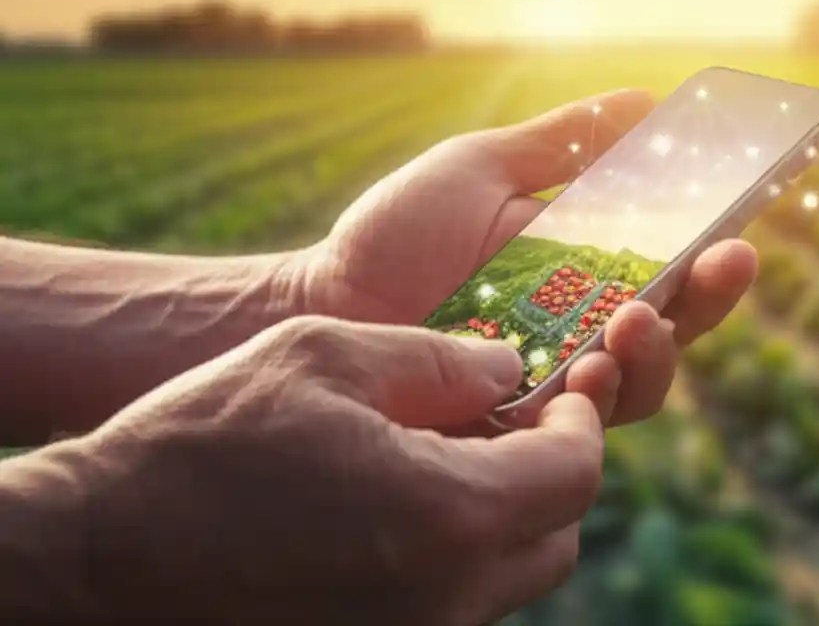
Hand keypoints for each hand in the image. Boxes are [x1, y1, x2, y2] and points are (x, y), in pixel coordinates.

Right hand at [63, 316, 602, 623]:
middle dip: (554, 472)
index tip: (564, 387)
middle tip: (512, 422)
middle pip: (556, 536)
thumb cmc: (201, 446)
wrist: (94, 558)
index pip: (576, 474)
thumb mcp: (323, 358)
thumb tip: (508, 371)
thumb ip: (438, 360)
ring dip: (505, 516)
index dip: (582, 421)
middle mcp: (445, 597)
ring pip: (508, 577)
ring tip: (449, 457)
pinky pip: (453, 603)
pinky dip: (455, 554)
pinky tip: (399, 505)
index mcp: (448, 517)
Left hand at [296, 90, 757, 424]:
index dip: (718, 254)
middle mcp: (586, 330)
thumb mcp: (483, 168)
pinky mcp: (521, 429)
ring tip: (636, 319)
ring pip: (642, 383)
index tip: (742, 228)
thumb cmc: (399, 232)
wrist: (328, 297)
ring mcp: (556, 383)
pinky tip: (590, 368)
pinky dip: (597, 398)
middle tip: (724, 263)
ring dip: (656, 351)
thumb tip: (646, 96)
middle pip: (679, 327)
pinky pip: (580, 426)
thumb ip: (564, 139)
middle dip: (711, 299)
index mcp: (591, 270)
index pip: (677, 267)